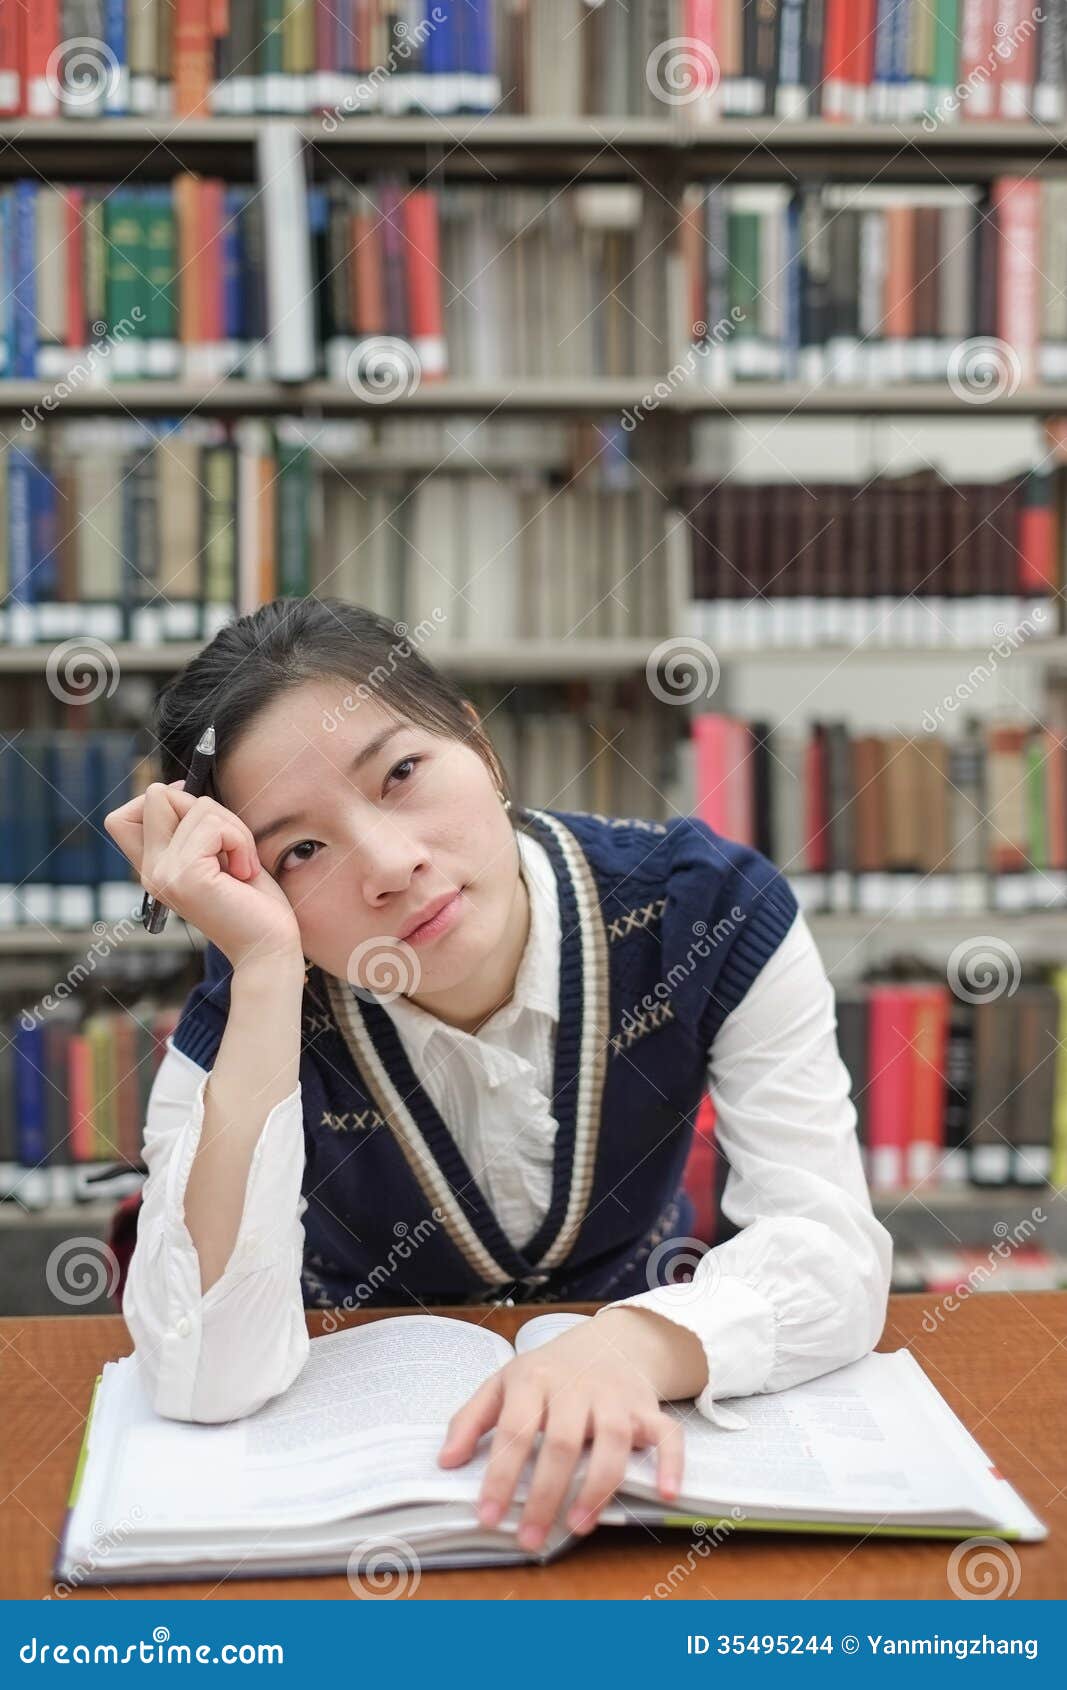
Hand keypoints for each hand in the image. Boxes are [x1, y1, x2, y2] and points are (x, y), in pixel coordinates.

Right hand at [104, 781, 302, 971]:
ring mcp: (163, 874)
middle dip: (205, 808)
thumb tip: (176, 787)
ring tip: (240, 866)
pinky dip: (239, 840)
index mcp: (154, 868)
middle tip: (229, 847)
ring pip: (196, 806)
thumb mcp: (216, 854)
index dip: (162, 802)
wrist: (268, 948)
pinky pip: (213, 826)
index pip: (121, 818)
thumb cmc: (253, 902)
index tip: (202, 824)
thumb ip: (193, 827)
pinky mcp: (185, 876)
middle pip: (155, 796)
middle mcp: (150, 872)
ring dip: (233, 829)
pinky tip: (243, 872)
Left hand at [436, 1309, 701, 1550]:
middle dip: (546, 1495)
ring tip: (578, 1525)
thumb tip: (445, 1461)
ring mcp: (615, 1396)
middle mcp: (576, 1386)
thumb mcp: (502, 1382)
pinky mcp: (646, 1408)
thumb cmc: (549, 1371)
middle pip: (562, 1442)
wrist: (609, 1339)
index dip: (501, 1476)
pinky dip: (670, 1462)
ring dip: (597, 1487)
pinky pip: (666, 1433)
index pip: (514, 1431)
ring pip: (611, 1440)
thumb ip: (470, 1419)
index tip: (489, 1516)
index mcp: (534, 1380)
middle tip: (530, 1538)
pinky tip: (665, 1492)